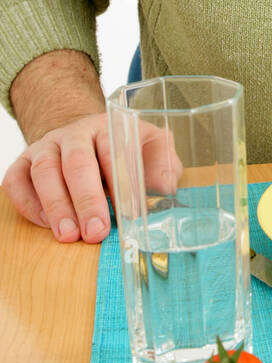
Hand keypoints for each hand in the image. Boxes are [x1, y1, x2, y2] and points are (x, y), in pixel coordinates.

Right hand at [2, 114, 183, 242]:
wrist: (84, 135)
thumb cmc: (123, 150)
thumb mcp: (152, 149)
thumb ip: (162, 166)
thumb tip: (164, 187)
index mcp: (109, 128)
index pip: (112, 151)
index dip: (120, 183)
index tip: (129, 213)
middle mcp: (74, 134)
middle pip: (76, 162)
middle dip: (86, 200)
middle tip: (95, 232)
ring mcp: (46, 147)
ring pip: (43, 171)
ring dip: (56, 206)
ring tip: (68, 235)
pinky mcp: (24, 163)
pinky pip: (16, 181)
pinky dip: (28, 204)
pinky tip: (46, 225)